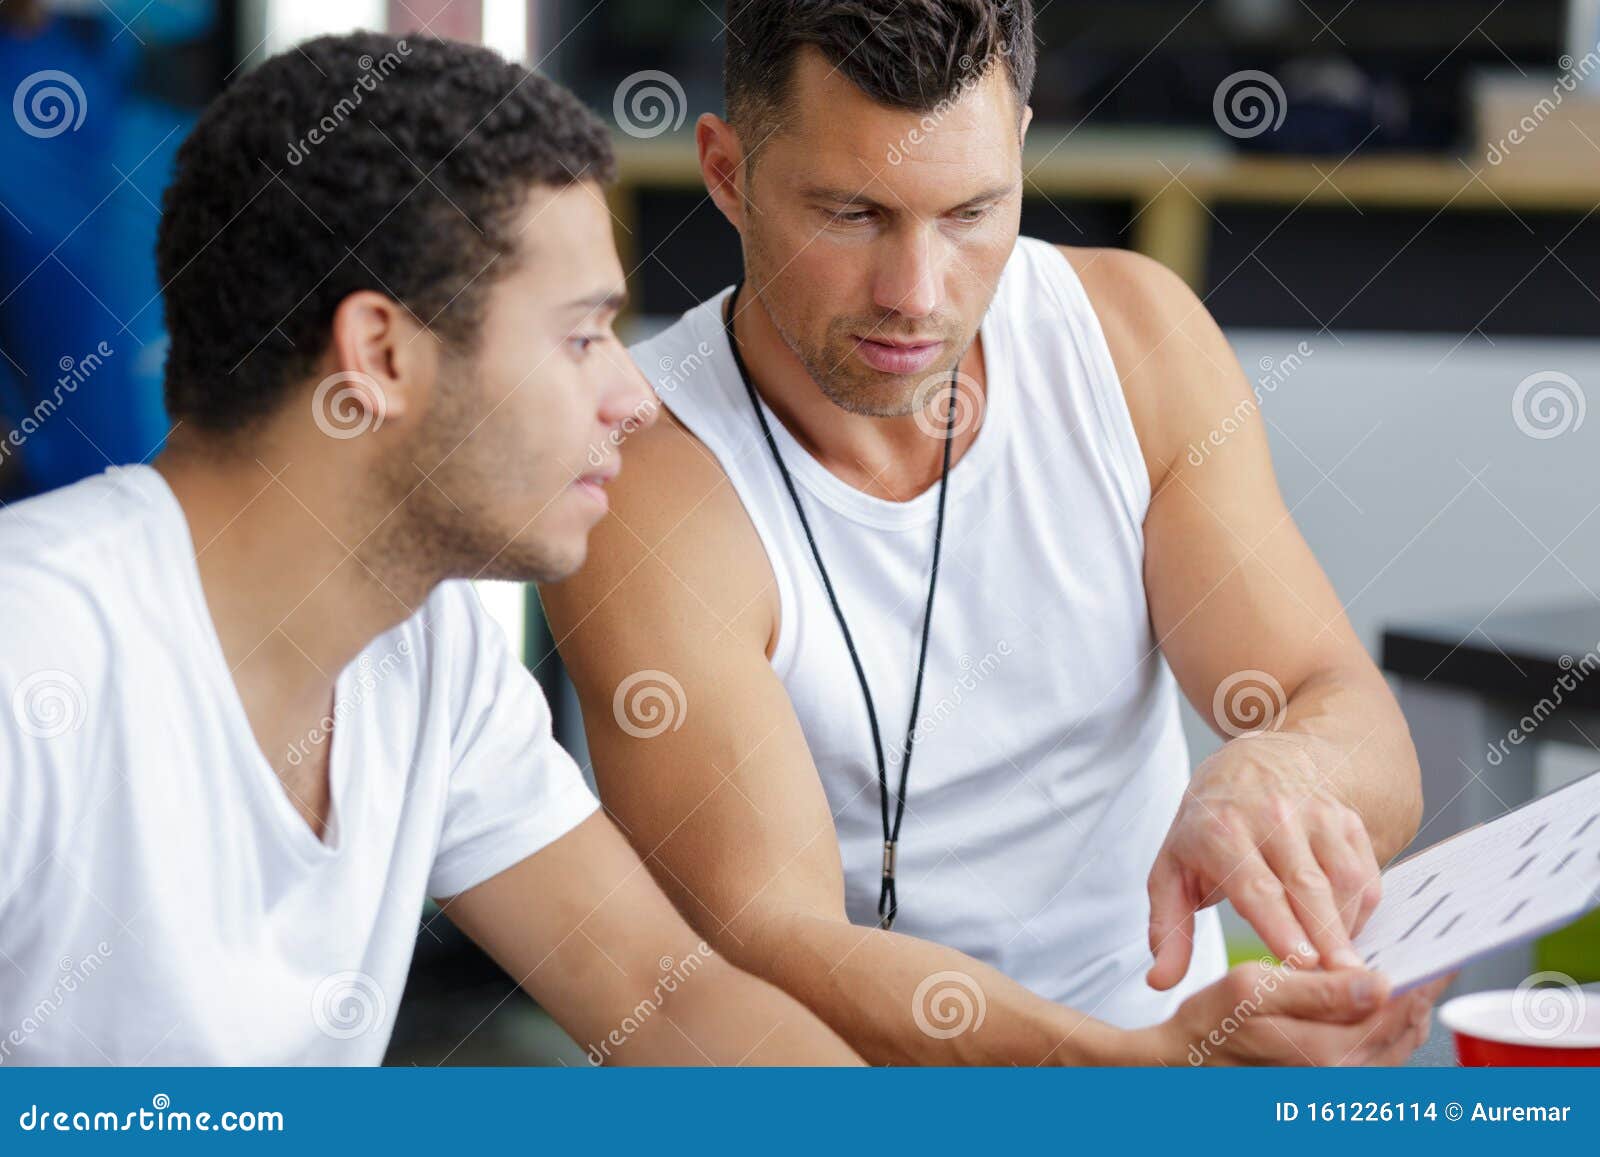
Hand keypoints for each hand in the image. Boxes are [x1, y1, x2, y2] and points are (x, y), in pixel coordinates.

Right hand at [1146, 963, 1452, 1065]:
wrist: (1187, 1062)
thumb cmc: (1212, 1022)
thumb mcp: (1252, 988)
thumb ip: (1316, 989)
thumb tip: (1376, 984)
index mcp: (1328, 1050)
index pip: (1396, 1010)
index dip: (1422, 977)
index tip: (1441, 950)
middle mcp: (1343, 1074)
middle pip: (1406, 1030)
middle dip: (1423, 991)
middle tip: (1437, 956)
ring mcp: (1340, 1082)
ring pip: (1398, 1044)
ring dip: (1410, 1008)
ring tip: (1417, 974)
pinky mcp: (1333, 1079)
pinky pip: (1380, 1053)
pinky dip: (1391, 1025)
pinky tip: (1383, 1000)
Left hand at [1147, 732, 1382, 988]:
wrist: (1252, 762)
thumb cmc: (1208, 827)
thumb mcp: (1172, 869)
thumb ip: (1168, 928)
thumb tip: (1159, 982)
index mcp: (1222, 832)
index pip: (1255, 885)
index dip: (1280, 925)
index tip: (1302, 963)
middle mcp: (1272, 817)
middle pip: (1307, 885)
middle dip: (1327, 934)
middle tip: (1343, 979)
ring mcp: (1315, 814)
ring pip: (1343, 879)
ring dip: (1347, 928)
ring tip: (1344, 970)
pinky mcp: (1346, 820)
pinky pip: (1365, 871)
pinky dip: (1361, 909)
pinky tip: (1346, 935)